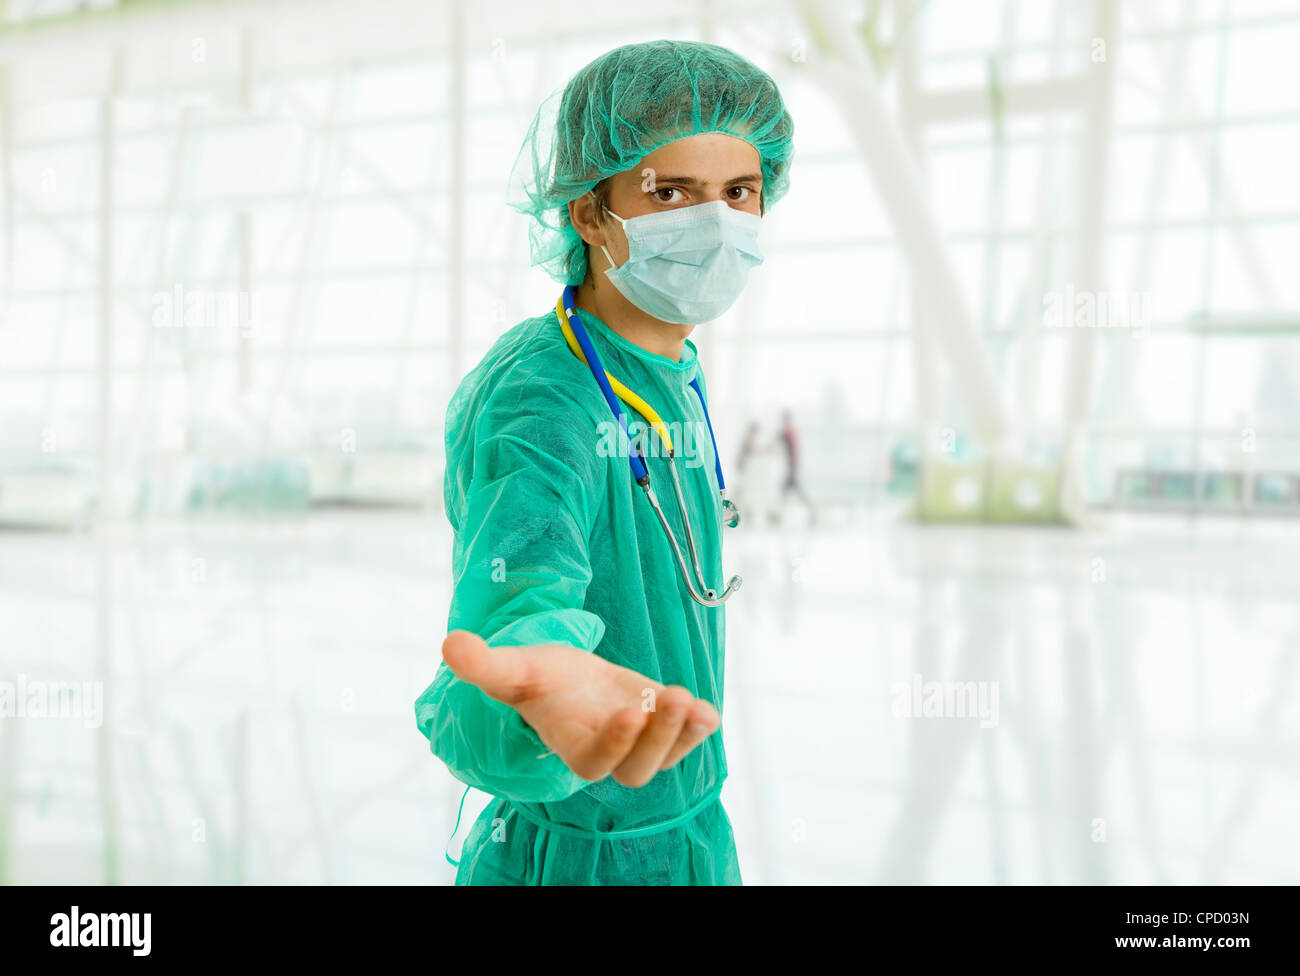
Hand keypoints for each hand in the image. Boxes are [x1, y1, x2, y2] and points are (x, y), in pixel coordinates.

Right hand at [441, 630, 719, 787]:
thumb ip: (484, 664)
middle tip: (670, 696)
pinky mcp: (663, 725)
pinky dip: (699, 726)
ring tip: (689, 699)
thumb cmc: (540, 679)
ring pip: (668, 755)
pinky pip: (688, 738)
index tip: (629, 711)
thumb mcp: (513, 668)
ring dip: (681, 731)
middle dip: (658, 737)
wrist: (570, 678)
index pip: (595, 763)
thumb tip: (449, 644)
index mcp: (572, 746)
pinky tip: (706, 710)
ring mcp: (640, 743)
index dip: (614, 744)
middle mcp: (610, 752)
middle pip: (638, 768)